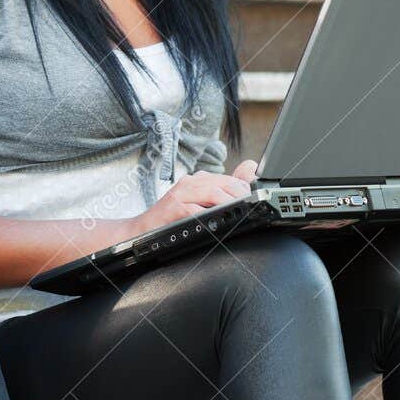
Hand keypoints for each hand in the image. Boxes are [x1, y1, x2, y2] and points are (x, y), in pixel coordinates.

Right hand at [130, 158, 259, 235]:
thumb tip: (250, 170)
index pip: (230, 179)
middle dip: (241, 196)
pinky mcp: (172, 208)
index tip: (257, 200)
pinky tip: (216, 221)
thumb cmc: (173, 218)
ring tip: (240, 211)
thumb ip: (225, 190)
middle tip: (253, 207)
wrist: (142, 230)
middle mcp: (190, 183)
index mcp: (199, 180)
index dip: (246, 190)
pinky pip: (194, 209)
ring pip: (211, 193)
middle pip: (224, 183)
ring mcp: (180, 194)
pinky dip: (208, 215)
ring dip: (228, 202)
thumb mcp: (200, 203)